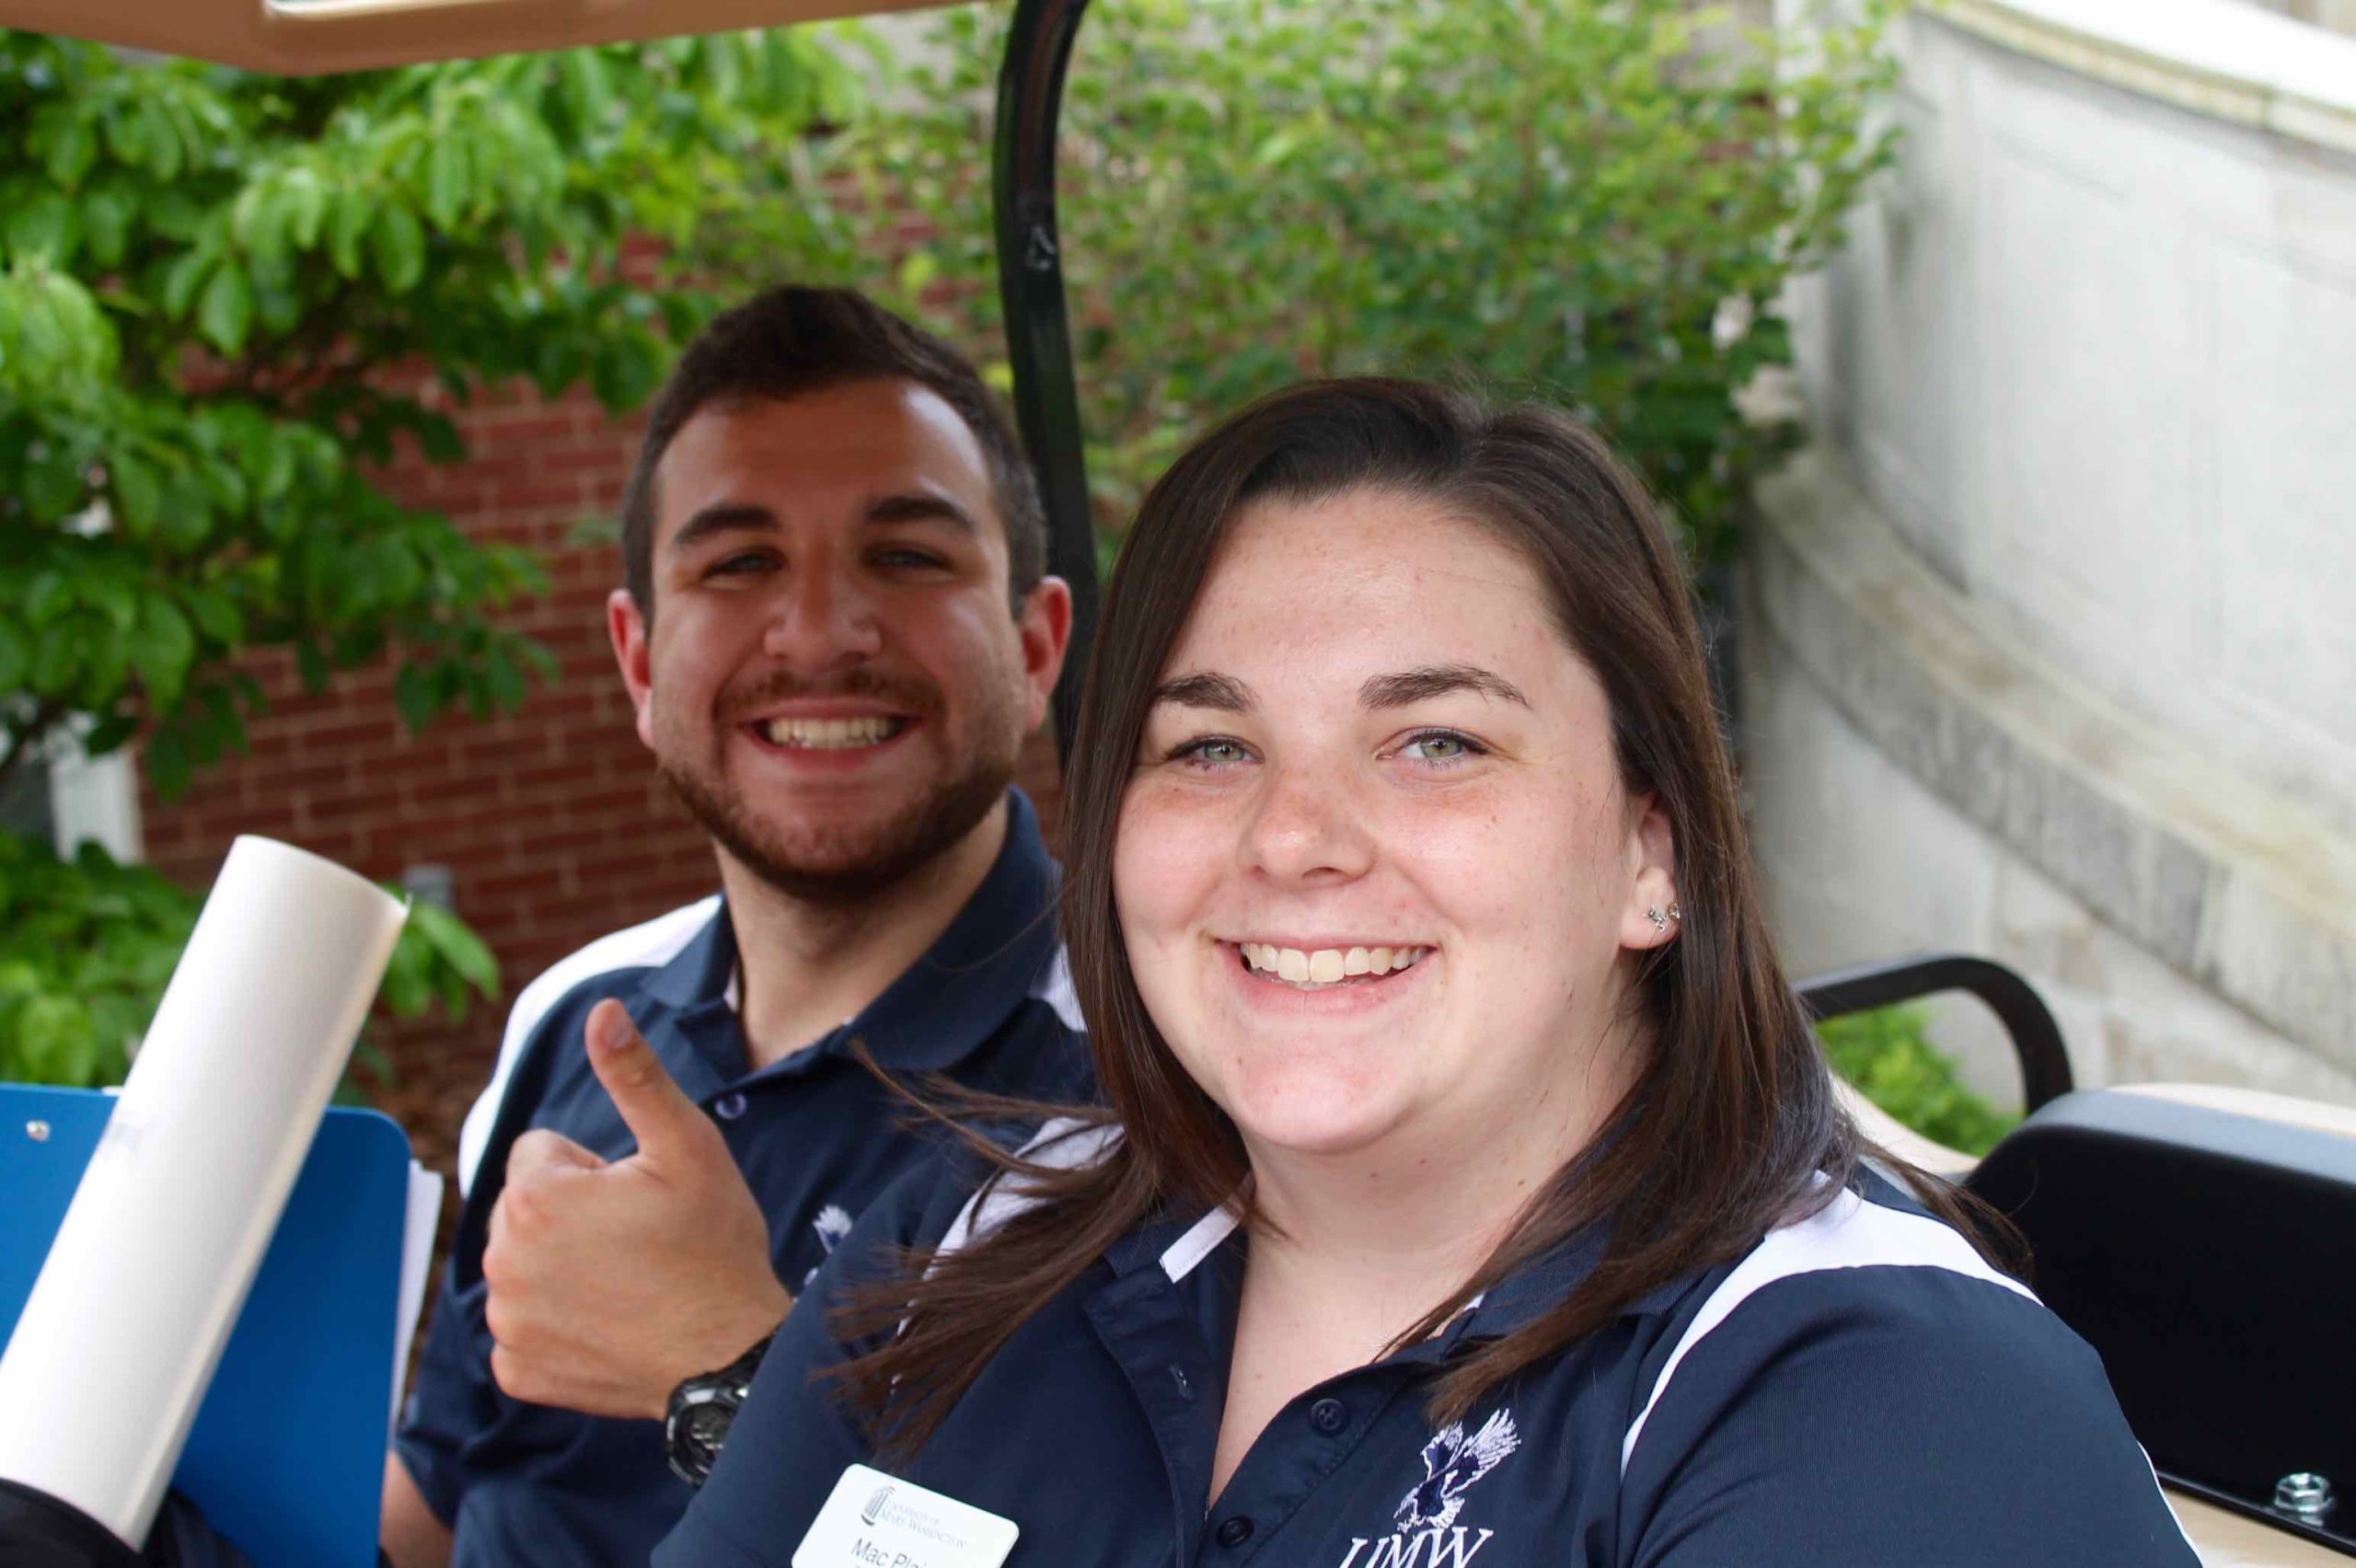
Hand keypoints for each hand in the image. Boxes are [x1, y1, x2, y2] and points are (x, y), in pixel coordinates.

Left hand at [483, 998, 790, 1419]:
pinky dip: (556, 1322)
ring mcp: (507, 1322)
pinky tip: (608, 1324)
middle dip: (572, 1213)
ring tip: (627, 1281)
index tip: (638, 1199)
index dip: (595, 1169)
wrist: (730, 1356)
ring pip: (523, 1262)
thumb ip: (634, 1075)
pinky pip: (523, 1324)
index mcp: (536, 1198)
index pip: (540, 1152)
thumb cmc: (714, 1245)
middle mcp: (503, 1260)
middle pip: (526, 1207)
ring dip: (560, 1264)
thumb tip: (602, 1010)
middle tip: (637, 1240)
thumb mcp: (685, 1146)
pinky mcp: (517, 1369)